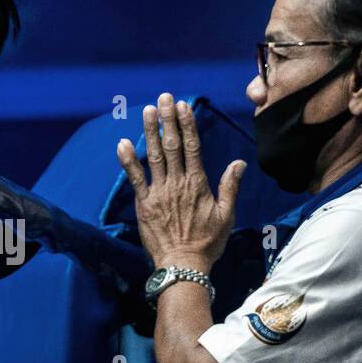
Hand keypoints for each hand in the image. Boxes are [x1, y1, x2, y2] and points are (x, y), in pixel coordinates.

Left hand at [116, 93, 244, 270]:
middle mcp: (177, 183)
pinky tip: (122, 143)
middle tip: (164, 98)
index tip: (182, 106)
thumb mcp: (226, 215)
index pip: (192, 147)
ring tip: (147, 110)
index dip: (186, 125)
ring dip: (150, 132)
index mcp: (198, 183)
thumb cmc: (207, 242)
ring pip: (154, 156)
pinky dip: (128, 160)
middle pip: (172, 145)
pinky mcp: (144, 204)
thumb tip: (239, 163)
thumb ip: (230, 187)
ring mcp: (159, 192)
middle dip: (167, 120)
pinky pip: (134, 178)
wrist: (184, 264)